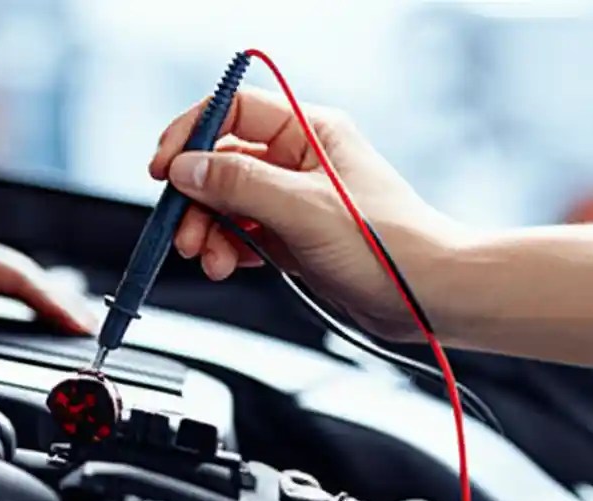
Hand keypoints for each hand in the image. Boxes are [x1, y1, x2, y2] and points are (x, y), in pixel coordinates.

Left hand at [0, 196, 95, 334]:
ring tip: (69, 322)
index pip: (14, 277)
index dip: (49, 302)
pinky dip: (19, 291)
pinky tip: (26, 306)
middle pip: (22, 274)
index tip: (77, 324)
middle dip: (59, 300)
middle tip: (88, 328)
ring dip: (43, 296)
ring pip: (10, 273)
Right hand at [149, 87, 471, 340]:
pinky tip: (227, 265)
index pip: (232, 111)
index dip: (191, 135)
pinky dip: (225, 249)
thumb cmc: (388, 246)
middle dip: (194, 199)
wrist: (427, 297)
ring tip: (208, 259)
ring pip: (225, 202)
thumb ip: (239, 185)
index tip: (165, 169)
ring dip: (206, 231)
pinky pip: (240, 233)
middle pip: (219, 163)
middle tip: (183, 232)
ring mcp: (293, 198)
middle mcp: (299, 159)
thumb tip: (186, 168)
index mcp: (309, 131)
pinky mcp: (292, 235)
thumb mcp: (303, 209)